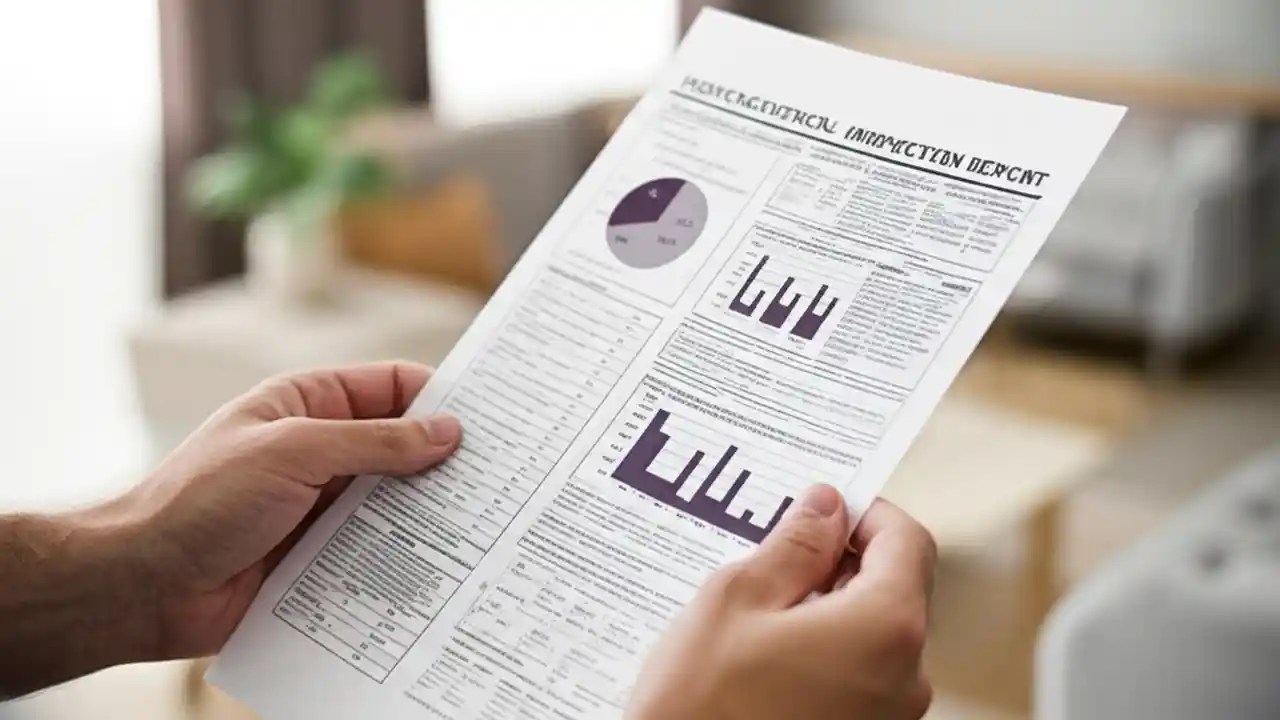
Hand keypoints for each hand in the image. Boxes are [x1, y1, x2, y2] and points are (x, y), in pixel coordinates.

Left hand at [121, 362, 461, 658]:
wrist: (143, 586)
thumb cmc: (199, 501)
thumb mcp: (293, 452)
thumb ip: (373, 442)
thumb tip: (444, 433)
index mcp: (306, 405)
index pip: (389, 387)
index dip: (437, 397)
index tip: (488, 418)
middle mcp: (318, 451)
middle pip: (399, 446)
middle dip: (442, 460)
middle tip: (496, 476)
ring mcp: (318, 505)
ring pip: (392, 502)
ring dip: (425, 513)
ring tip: (478, 525)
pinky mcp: (318, 556)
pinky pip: (373, 549)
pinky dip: (402, 555)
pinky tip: (436, 566)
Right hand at [627, 487, 935, 719]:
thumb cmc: (704, 707)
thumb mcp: (738, 598)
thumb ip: (795, 544)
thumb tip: (826, 507)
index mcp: (885, 627)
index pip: (907, 540)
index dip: (865, 513)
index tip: (821, 509)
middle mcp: (906, 677)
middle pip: (896, 588)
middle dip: (842, 562)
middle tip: (776, 558)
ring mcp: (890, 717)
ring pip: (875, 634)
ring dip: (829, 609)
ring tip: (760, 614)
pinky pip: (861, 676)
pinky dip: (826, 652)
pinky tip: (768, 656)